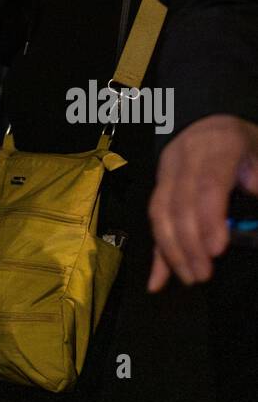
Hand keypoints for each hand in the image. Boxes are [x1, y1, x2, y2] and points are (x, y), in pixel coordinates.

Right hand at [148, 114, 257, 291]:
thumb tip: (253, 193)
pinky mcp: (159, 185)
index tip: (217, 249)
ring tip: (190, 277)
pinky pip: (154, 219)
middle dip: (189, 243)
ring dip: (171, 249)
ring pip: (160, 211)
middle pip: (179, 202)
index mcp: (217, 144)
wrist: (213, 122)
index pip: (207, 184)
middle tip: (204, 274)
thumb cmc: (243, 144)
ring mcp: (167, 170)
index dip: (209, 218)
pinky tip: (157, 280)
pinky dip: (157, 251)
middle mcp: (185, 155)